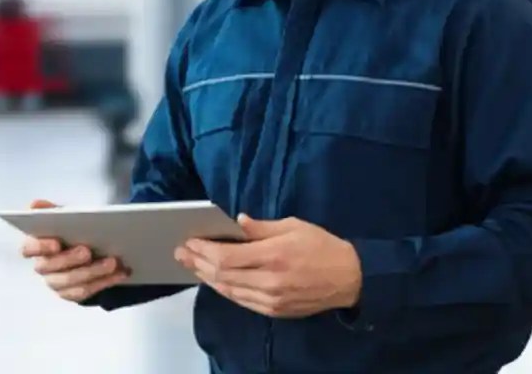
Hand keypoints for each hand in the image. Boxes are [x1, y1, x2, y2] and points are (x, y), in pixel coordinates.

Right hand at [20, 199, 129, 301]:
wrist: (86, 249)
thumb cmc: (70, 231)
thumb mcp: (63, 217)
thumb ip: (51, 211)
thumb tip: (36, 205)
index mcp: (35, 245)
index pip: (28, 248)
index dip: (40, 247)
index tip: (56, 243)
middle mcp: (42, 267)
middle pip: (51, 267)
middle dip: (70, 259)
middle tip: (87, 251)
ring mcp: (56, 283)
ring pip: (71, 282)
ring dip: (93, 272)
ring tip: (113, 262)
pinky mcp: (72, 294)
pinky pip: (87, 291)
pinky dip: (105, 282)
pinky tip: (120, 273)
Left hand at [174, 214, 361, 318]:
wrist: (350, 278)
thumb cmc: (322, 246)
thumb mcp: (294, 226)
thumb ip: (261, 227)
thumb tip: (236, 221)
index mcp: (273, 256)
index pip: (227, 257)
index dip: (204, 251)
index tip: (190, 241)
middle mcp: (269, 281)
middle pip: (223, 275)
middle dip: (198, 263)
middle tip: (181, 253)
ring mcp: (271, 299)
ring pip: (229, 291)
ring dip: (207, 278)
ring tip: (192, 266)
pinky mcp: (275, 311)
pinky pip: (242, 301)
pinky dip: (225, 290)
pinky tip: (215, 281)